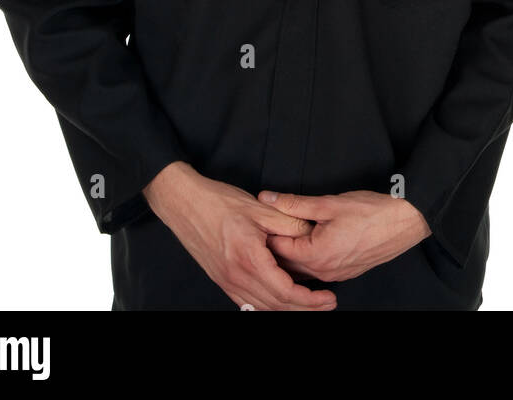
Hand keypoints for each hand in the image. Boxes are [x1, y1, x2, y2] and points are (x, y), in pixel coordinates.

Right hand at [143, 161, 337, 310]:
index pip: (285, 292)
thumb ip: (290, 224)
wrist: (185, 204)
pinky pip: (247, 302)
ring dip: (287, 310)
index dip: (309, 300)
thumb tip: (313, 236)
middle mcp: (236, 277)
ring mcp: (226, 281)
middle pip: (275, 305)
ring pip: (261, 307)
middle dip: (304, 309)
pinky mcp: (221, 280)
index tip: (327, 298)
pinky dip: (268, 305)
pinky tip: (281, 302)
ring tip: (310, 305)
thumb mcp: (261, 208)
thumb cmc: (220, 203)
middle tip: (326, 305)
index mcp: (249, 259)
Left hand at [260, 189, 431, 283]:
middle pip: (287, 264)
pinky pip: (318, 270)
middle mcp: (324, 272)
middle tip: (273, 225)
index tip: (264, 220)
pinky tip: (311, 241)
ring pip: (302, 269)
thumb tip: (267, 198)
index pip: (277, 250)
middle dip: (278, 245)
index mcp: (316, 255)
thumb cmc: (371, 211)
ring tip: (291, 231)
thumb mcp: (329, 203)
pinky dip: (309, 258)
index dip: (268, 233)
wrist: (406, 221)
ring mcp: (336, 275)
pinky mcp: (346, 273)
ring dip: (294, 253)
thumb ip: (294, 203)